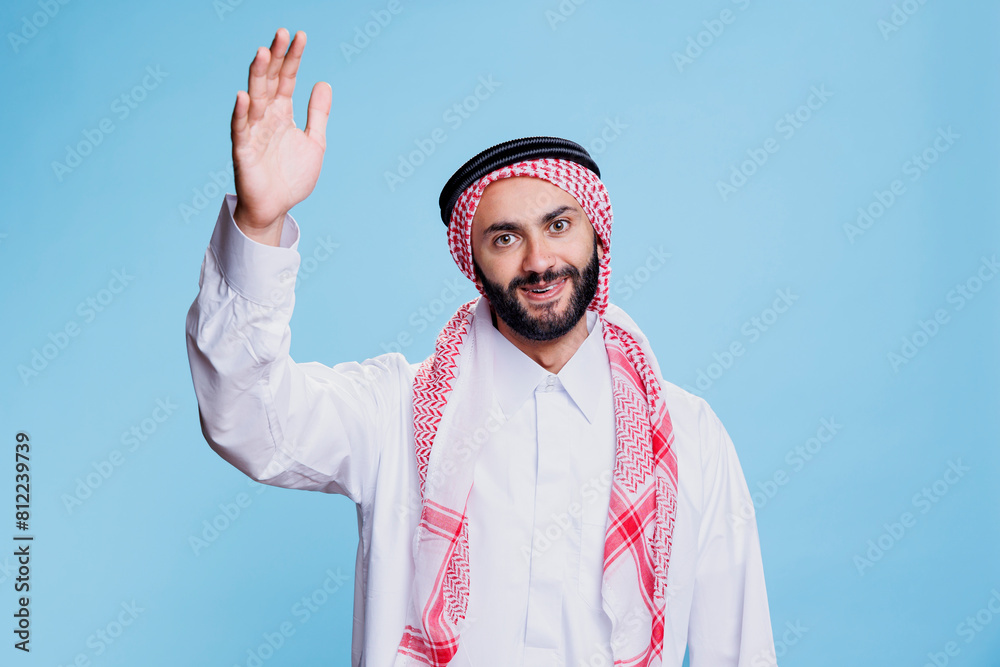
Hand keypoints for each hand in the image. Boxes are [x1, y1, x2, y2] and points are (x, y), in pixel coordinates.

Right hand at [231, 28, 330, 244]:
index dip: (292, 58)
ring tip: (263, 52)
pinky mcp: (243, 151)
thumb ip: (318, 114)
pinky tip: (243, 96)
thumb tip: (324, 82)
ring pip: (254, 98)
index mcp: (282, 113)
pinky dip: (241, 113)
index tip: (300, 36)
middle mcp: (266, 117)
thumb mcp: (314, 142)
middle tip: (281, 33)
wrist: (276, 208)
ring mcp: (253, 132)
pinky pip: (241, 130)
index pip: (286, 79)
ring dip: (257, 76)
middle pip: (269, 81)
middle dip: (275, 58)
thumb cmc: (291, 176)